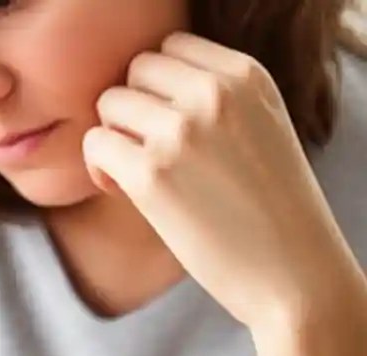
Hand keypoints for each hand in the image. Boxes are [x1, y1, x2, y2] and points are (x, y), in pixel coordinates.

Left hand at [82, 31, 359, 328]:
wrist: (294, 275)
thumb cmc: (271, 209)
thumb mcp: (261, 127)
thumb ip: (214, 97)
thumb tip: (143, 91)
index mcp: (247, 76)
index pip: (171, 47)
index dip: (157, 87)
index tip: (169, 125)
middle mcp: (214, 93)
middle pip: (134, 71)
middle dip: (132, 110)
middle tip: (149, 153)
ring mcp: (180, 131)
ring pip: (108, 104)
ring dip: (114, 138)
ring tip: (139, 175)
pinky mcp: (150, 173)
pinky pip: (95, 145)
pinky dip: (100, 169)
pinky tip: (126, 193)